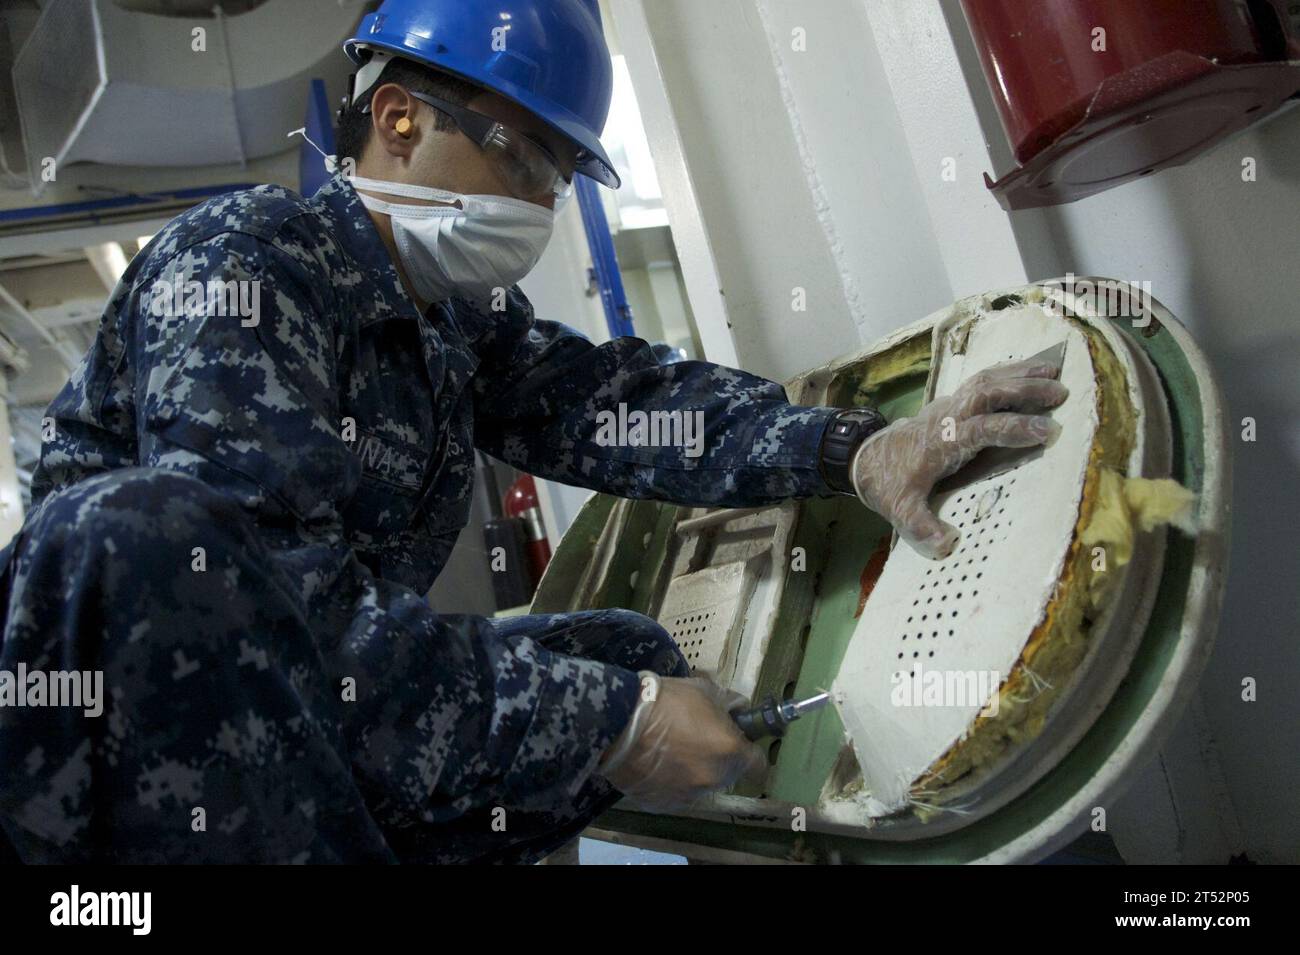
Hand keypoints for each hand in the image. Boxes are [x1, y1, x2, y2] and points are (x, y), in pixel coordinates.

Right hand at [597, 675, 767, 810]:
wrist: (619, 722)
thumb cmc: (666, 701)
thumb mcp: (704, 691)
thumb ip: (728, 704)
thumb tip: (737, 711)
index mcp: (730, 751)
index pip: (759, 765)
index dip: (751, 752)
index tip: (739, 741)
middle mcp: (714, 779)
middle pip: (729, 774)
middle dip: (721, 759)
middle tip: (699, 740)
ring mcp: (688, 796)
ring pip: (701, 785)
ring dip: (695, 771)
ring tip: (672, 752)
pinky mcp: (663, 804)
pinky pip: (676, 794)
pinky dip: (672, 782)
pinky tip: (656, 765)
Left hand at [851, 357, 1067, 558]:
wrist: (866, 459)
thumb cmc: (889, 484)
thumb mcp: (901, 509)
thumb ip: (922, 527)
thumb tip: (947, 545)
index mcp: (941, 441)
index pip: (982, 429)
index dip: (1014, 429)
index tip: (1048, 431)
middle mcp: (947, 417)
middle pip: (986, 393)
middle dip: (1023, 390)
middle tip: (1060, 393)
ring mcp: (948, 406)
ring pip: (984, 380)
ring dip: (1018, 375)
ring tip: (1054, 371)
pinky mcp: (951, 403)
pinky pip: (981, 381)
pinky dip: (1006, 372)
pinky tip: (1029, 371)